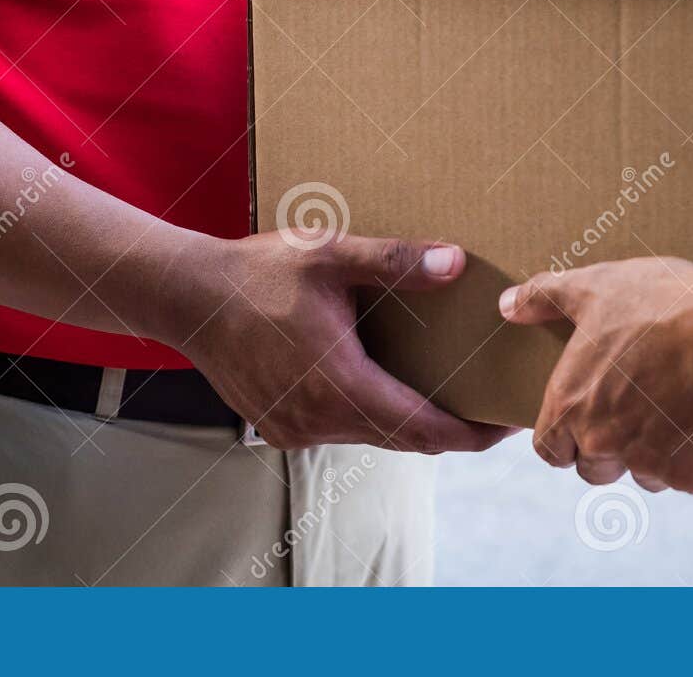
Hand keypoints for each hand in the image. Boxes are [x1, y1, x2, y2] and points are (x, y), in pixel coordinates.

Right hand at [170, 230, 508, 454]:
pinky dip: (373, 415)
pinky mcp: (282, 427)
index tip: (505, 423)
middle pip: (404, 439)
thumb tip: (456, 264)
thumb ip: (395, 261)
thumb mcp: (330, 254)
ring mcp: (298, 428)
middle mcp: (319, 419)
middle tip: (490, 405)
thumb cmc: (257, 273)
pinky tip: (387, 383)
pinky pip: (343, 429)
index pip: (422, 428)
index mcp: (339, 384)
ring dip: (411, 420)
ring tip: (449, 391)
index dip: (470, 432)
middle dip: (451, 427)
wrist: (187, 296)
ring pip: (373, 436)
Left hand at [499, 257, 692, 492]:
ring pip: (642, 477)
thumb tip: (507, 305)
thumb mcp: (598, 286)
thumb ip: (545, 296)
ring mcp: (648, 465)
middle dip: (610, 451)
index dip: (563, 439)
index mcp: (571, 405)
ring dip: (654, 456)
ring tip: (678, 411)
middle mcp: (602, 443)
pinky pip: (687, 478)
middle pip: (593, 470)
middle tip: (638, 413)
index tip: (584, 423)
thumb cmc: (665, 304)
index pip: (548, 449)